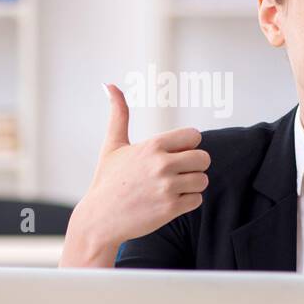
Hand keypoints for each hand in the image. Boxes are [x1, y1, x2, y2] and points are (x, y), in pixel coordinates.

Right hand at [66, 83, 210, 255]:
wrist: (99, 219)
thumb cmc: (106, 181)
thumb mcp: (112, 145)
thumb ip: (118, 114)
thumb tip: (109, 84)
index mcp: (152, 145)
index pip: (194, 136)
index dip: (187, 146)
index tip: (174, 155)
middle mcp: (162, 164)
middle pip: (204, 158)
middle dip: (194, 166)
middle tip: (178, 173)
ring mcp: (167, 187)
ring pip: (202, 180)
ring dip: (191, 185)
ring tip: (172, 188)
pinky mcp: (170, 208)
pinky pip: (197, 200)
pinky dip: (187, 202)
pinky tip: (169, 202)